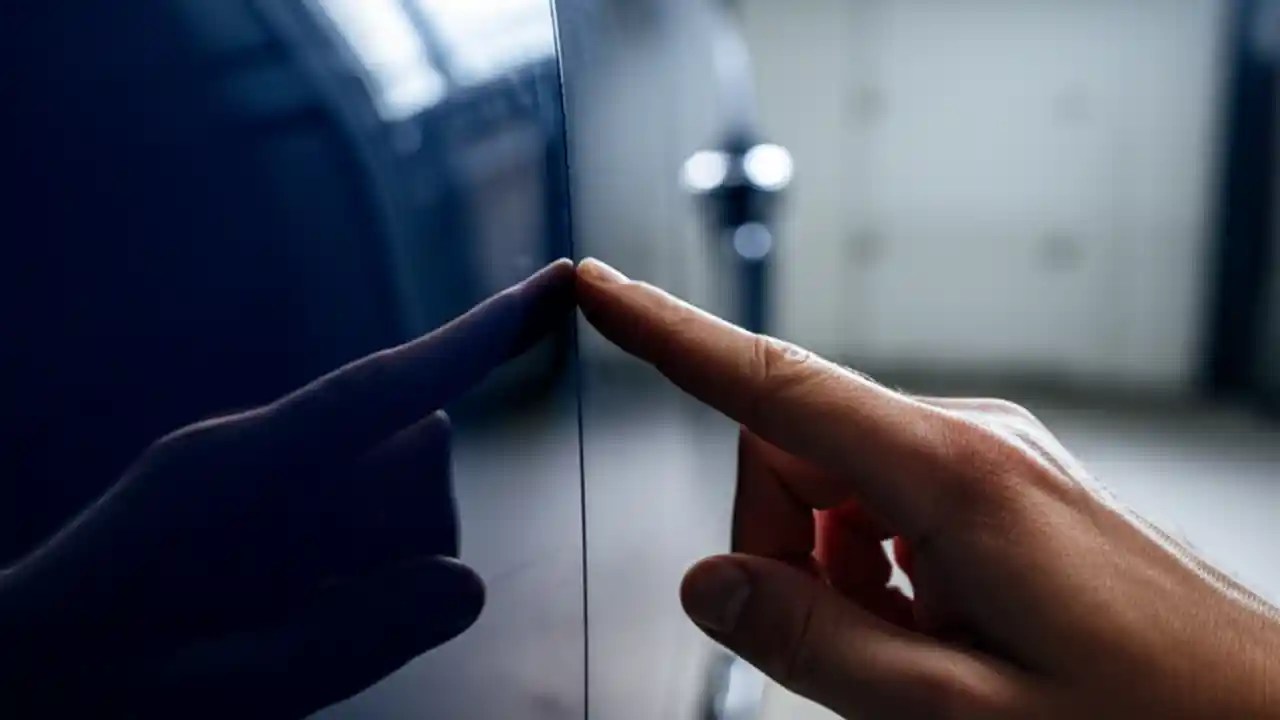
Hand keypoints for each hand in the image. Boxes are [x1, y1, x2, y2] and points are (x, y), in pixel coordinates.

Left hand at [0, 260, 573, 717]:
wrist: (14, 677)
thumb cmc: (96, 689)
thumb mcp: (225, 689)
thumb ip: (352, 639)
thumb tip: (467, 587)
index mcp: (231, 471)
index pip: (383, 388)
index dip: (478, 338)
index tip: (556, 287)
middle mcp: (246, 445)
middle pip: (404, 444)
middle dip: (413, 518)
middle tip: (322, 612)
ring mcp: (246, 463)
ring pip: (383, 480)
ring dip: (376, 551)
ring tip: (276, 625)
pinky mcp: (248, 491)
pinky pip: (348, 506)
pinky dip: (349, 561)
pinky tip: (277, 614)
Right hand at [576, 258, 1279, 718]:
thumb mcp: (958, 715)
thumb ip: (818, 644)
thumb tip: (709, 584)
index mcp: (950, 477)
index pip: (771, 386)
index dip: (669, 335)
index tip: (597, 288)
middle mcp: (968, 441)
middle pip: (791, 457)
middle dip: (777, 552)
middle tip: (842, 653)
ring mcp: (992, 460)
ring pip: (837, 492)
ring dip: (835, 576)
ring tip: (916, 661)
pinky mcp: (1007, 489)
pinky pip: (891, 509)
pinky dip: (879, 575)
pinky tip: (940, 638)